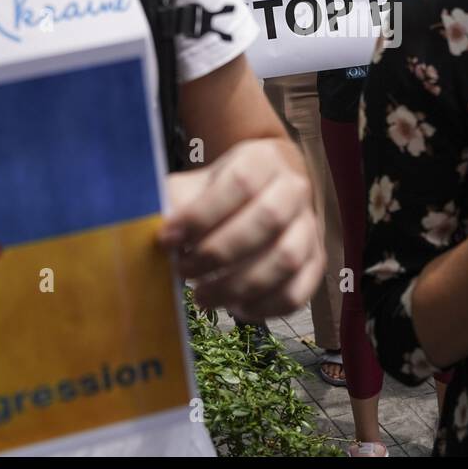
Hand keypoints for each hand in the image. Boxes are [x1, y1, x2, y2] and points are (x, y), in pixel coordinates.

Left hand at [161, 138, 322, 318]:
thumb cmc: (220, 191)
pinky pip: (298, 292)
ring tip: (202, 297)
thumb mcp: (196, 183)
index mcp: (263, 160)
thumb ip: (175, 203)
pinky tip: (234, 308)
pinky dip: (265, 307)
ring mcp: (310, 227)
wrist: (265, 189)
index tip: (167, 238)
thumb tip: (151, 232)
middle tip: (184, 271)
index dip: (201, 215)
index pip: (239, 183)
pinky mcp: (316, 262)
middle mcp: (294, 189)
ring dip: (239, 285)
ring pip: (287, 258)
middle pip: (267, 220)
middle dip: (218, 252)